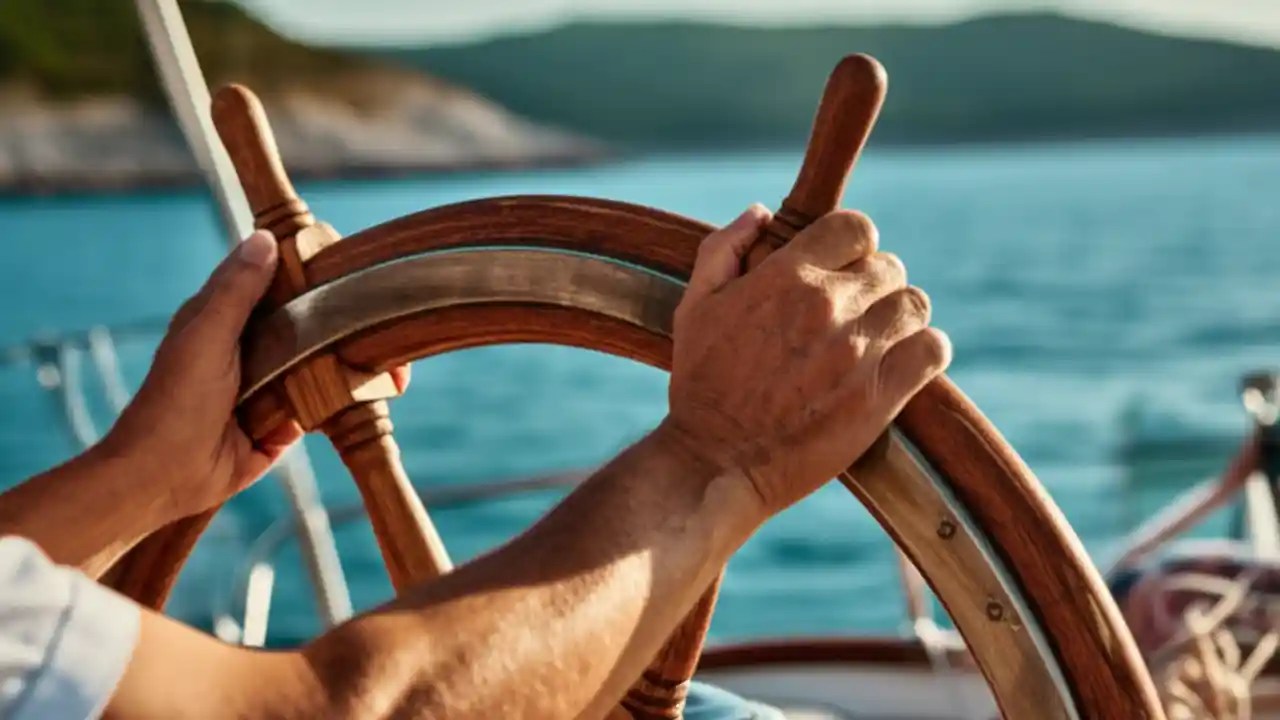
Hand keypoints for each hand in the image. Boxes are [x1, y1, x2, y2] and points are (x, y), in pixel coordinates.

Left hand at [101, 230, 407, 519]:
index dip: (311, 272)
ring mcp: (269, 389)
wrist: (164, 478)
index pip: (277, 284)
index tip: (353, 265)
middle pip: (306, 326)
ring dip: (348, 365)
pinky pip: (320, 408)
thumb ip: (236, 291)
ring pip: (319, 366)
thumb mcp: (205, 336)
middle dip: (343, 324)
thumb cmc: (174, 402)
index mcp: (228, 319)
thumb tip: (267, 237)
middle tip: (384, 320)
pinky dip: (340, 404)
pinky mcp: (282, 426)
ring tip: (392, 364)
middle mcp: (251, 350)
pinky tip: (373, 395)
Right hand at [660, 205, 950, 515]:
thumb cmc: (701, 385)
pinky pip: (933, 351)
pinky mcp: (880, 396)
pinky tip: (901, 363)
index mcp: (786, 277)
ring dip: (899, 317)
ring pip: (915, 305)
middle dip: (873, 284)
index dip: (852, 244)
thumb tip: (759, 212)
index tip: (841, 268)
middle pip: (889, 267)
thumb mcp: (694, 307)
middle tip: (852, 313)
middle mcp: (827, 307)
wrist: (717, 462)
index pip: (854, 228)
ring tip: (876, 339)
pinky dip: (925, 352)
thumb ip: (723, 249)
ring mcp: (858, 352)